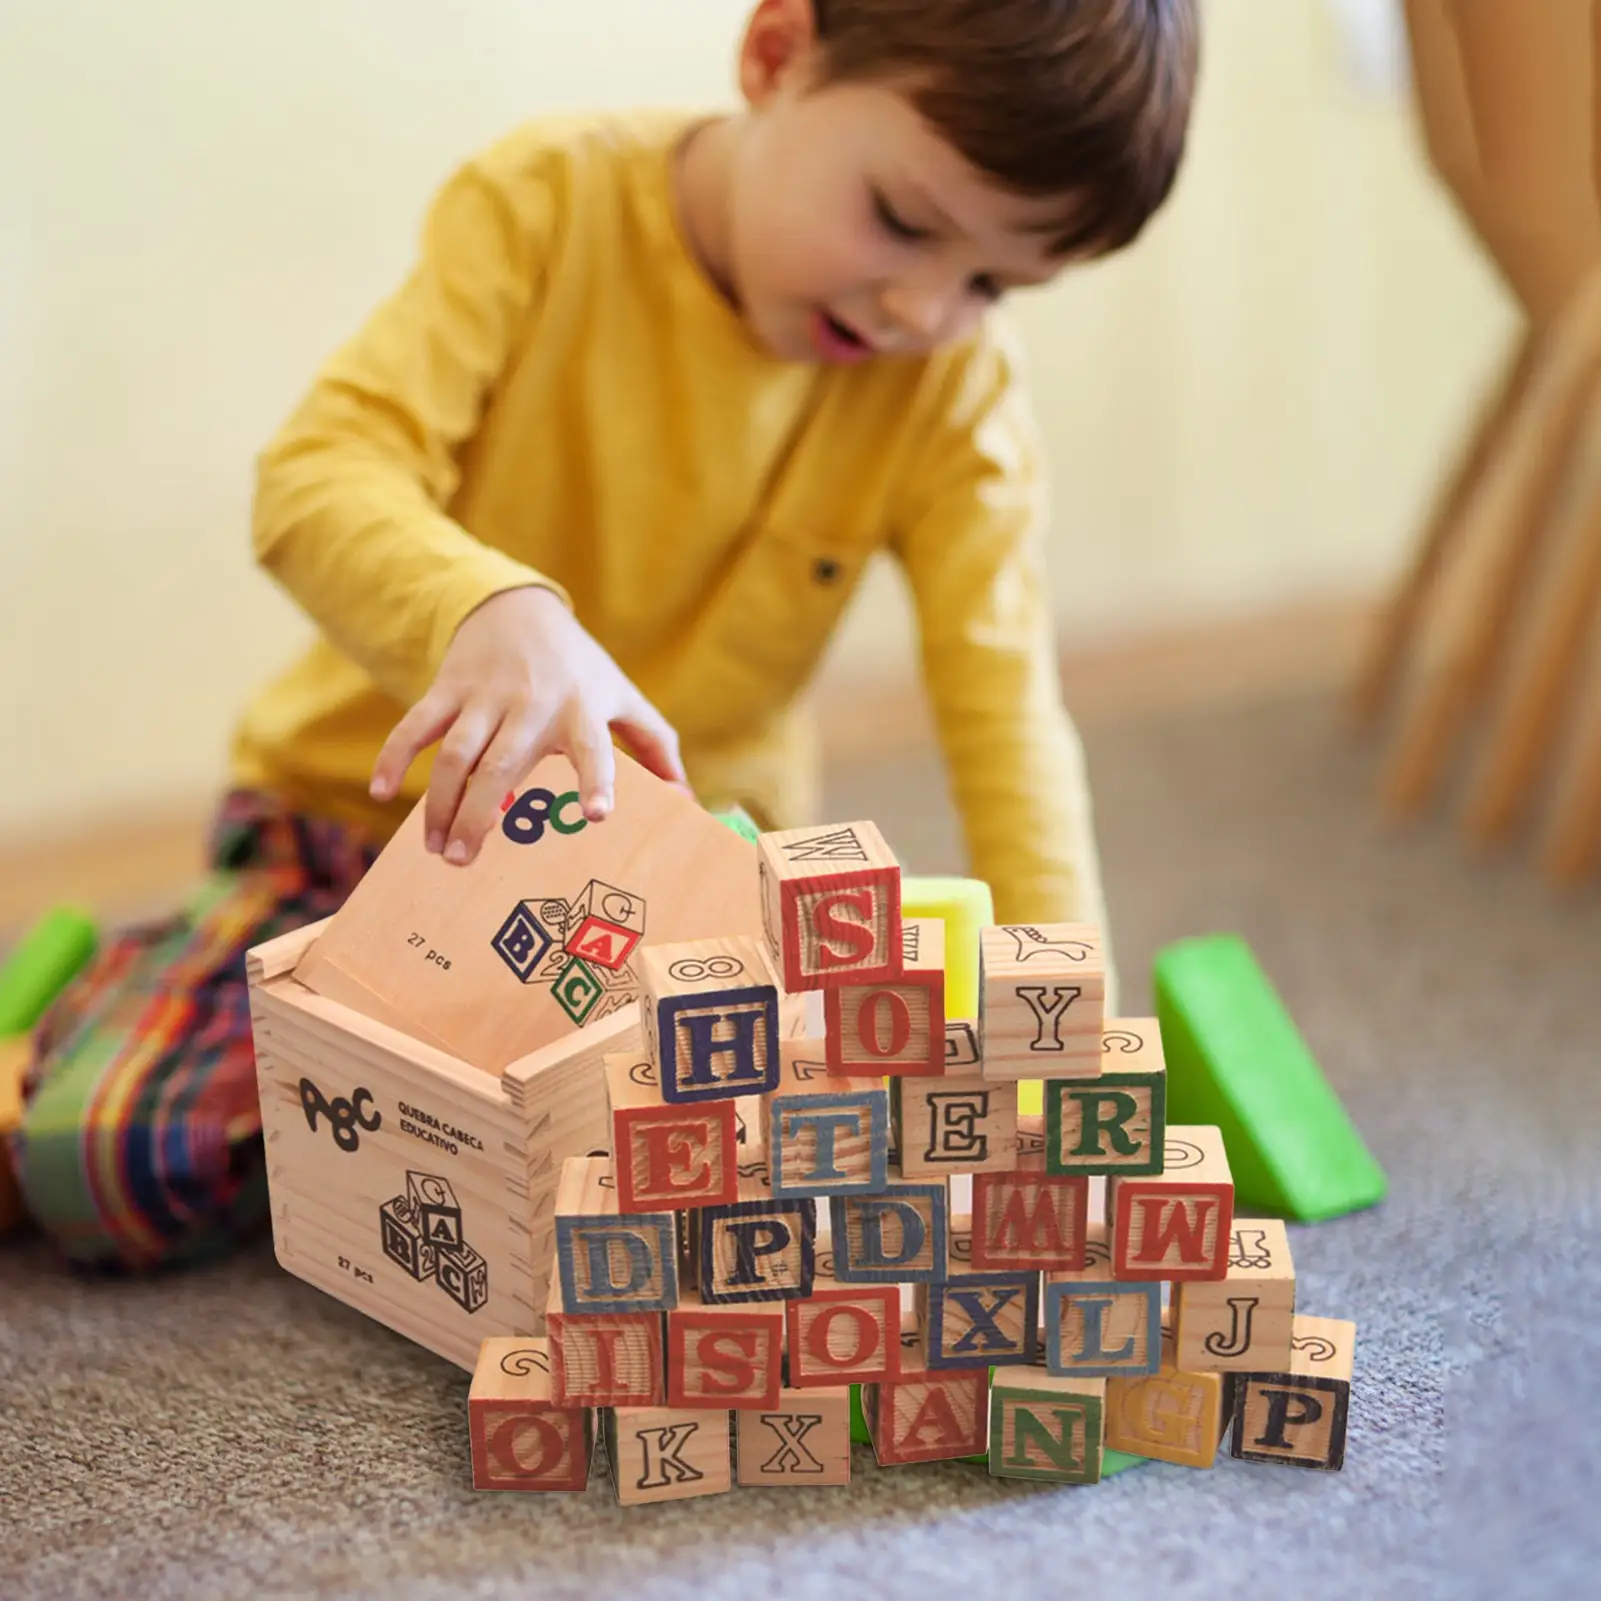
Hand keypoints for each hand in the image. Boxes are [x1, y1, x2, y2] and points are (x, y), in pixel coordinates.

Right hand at [368, 586, 685, 864]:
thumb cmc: (580, 668)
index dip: (597, 780)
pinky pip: (415, 726)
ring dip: (440, 803)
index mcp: (581, 712)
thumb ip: (655, 747)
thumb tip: (688, 800)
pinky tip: (384, 792)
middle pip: (502, 767)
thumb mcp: (623, 698)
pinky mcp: (448, 690)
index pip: (594, 749)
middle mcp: (532, 705)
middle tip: (464, 862)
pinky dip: (395, 756)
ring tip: (435, 849)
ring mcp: (485, 697)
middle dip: (480, 816)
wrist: (518, 607)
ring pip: (456, 756)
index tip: (597, 816)